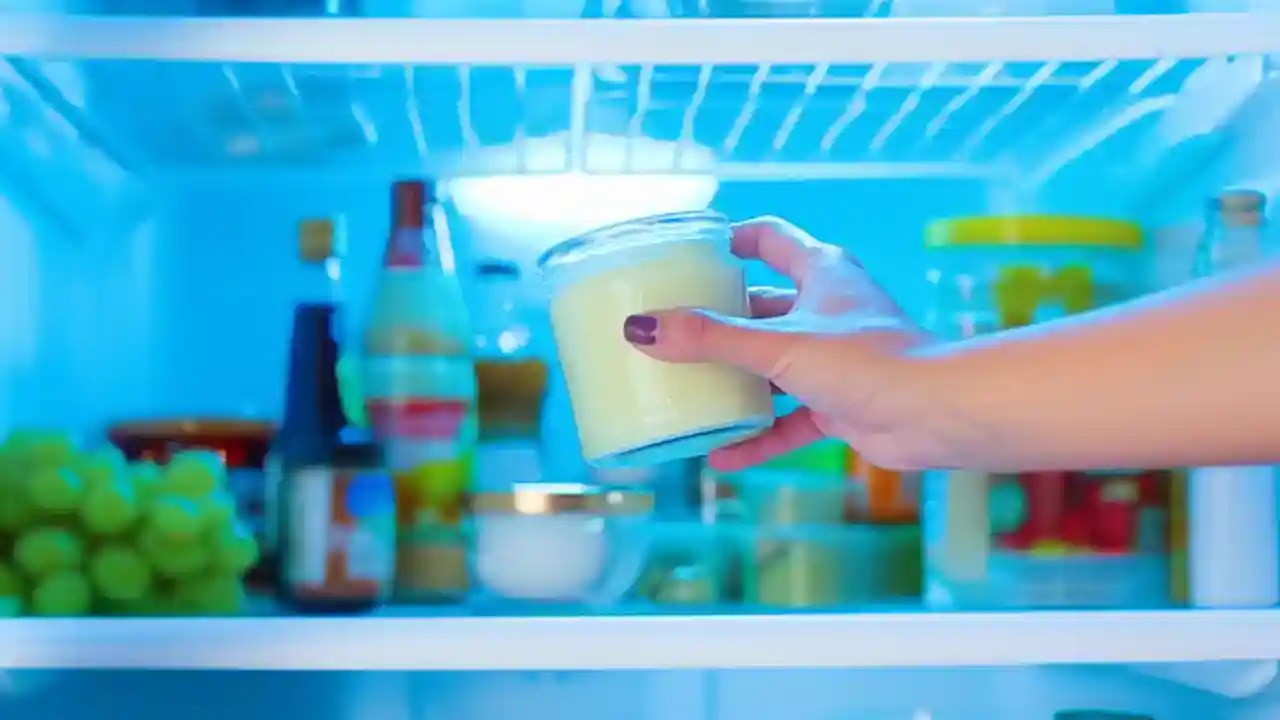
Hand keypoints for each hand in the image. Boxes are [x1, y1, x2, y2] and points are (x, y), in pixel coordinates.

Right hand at [622, 217, 932, 470]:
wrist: (937, 414)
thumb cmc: (868, 361)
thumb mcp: (778, 345)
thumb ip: (709, 338)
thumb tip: (641, 328)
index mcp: (822, 272)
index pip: (769, 239)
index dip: (730, 241)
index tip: (690, 255)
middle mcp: (828, 309)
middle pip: (762, 306)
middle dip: (719, 321)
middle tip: (671, 332)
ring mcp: (836, 358)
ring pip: (773, 365)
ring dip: (735, 381)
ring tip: (687, 392)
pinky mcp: (841, 403)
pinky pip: (790, 419)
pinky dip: (759, 435)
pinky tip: (722, 456)